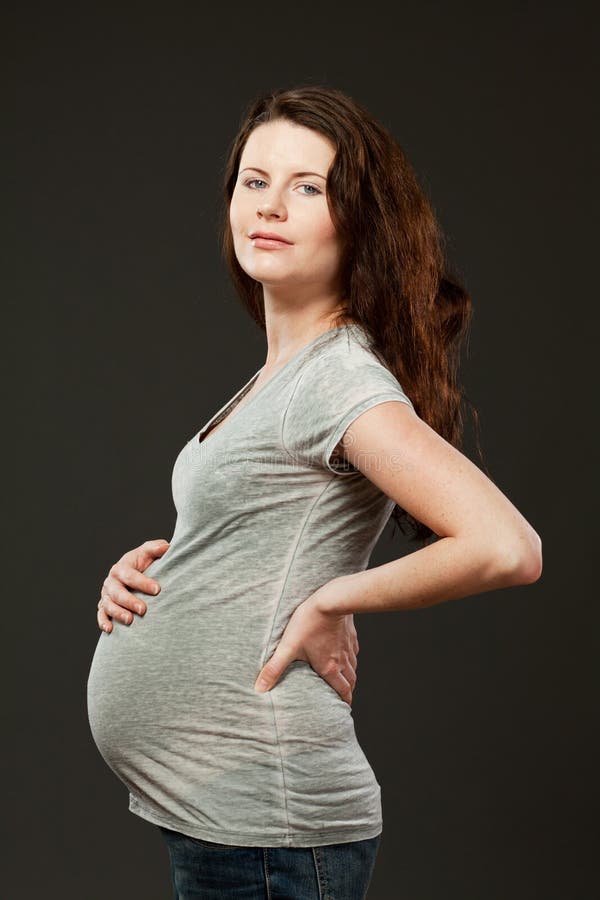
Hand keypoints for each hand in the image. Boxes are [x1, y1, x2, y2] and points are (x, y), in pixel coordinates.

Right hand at [97, 538, 170, 632]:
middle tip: (143, 610)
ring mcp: (106, 594)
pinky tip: (110, 629)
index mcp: (121, 567)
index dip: (143, 582)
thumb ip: (156, 548)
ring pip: (108, 605)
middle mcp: (111, 581)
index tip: (157, 590)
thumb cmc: (143, 563)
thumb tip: (166, 547)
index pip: (130, 575)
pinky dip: (103, 621)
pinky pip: (101, 614)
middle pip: (117, 592)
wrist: (135, 575)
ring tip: (130, 620)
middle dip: (130, 601)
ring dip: (118, 613)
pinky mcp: (104, 606)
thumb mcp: (148, 553)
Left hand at [253, 579, 358, 704]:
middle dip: (347, 690)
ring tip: (343, 677)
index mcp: (329, 667)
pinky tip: (343, 652)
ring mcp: (348, 647)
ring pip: (353, 666)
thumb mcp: (288, 647)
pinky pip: (353, 650)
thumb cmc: (309, 622)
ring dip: (349, 674)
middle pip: (350, 681)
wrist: (331, 599)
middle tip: (343, 696)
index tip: (343, 708)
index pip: (343, 690)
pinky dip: (350, 656)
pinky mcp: (350, 634)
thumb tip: (260, 688)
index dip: (344, 701)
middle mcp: (342, 660)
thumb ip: (274, 668)